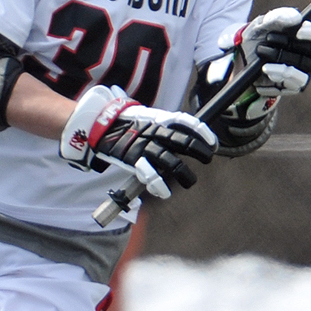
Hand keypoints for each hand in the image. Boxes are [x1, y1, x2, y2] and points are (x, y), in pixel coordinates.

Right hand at [60, 85, 215, 199]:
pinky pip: (150, 175)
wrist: (97, 124)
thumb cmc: (123, 123)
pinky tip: (164, 193)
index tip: (213, 143)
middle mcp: (155, 132)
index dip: (203, 133)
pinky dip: (158, 186)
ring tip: (190, 181)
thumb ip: (161, 125)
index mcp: (159, 119)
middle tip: (207, 159)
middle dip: (199, 151)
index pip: (187, 123)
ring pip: (171, 162)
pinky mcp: (133, 159)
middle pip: (184, 142)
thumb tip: (179, 133)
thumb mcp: (145, 117)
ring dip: (183, 174)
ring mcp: (144, 146)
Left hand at [222, 7, 310, 97]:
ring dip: (282, 58)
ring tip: (261, 52)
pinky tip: (266, 69)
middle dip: (289, 44)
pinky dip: (279, 74)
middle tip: (268, 39)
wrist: (241, 60)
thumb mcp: (260, 24)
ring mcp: (304, 71)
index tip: (299, 32)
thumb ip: (277, 17)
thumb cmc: (256, 38)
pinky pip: (295, 82)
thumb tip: (297, 18)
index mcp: (306, 35)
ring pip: (304, 66)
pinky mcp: (295, 86)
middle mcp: (308, 54)